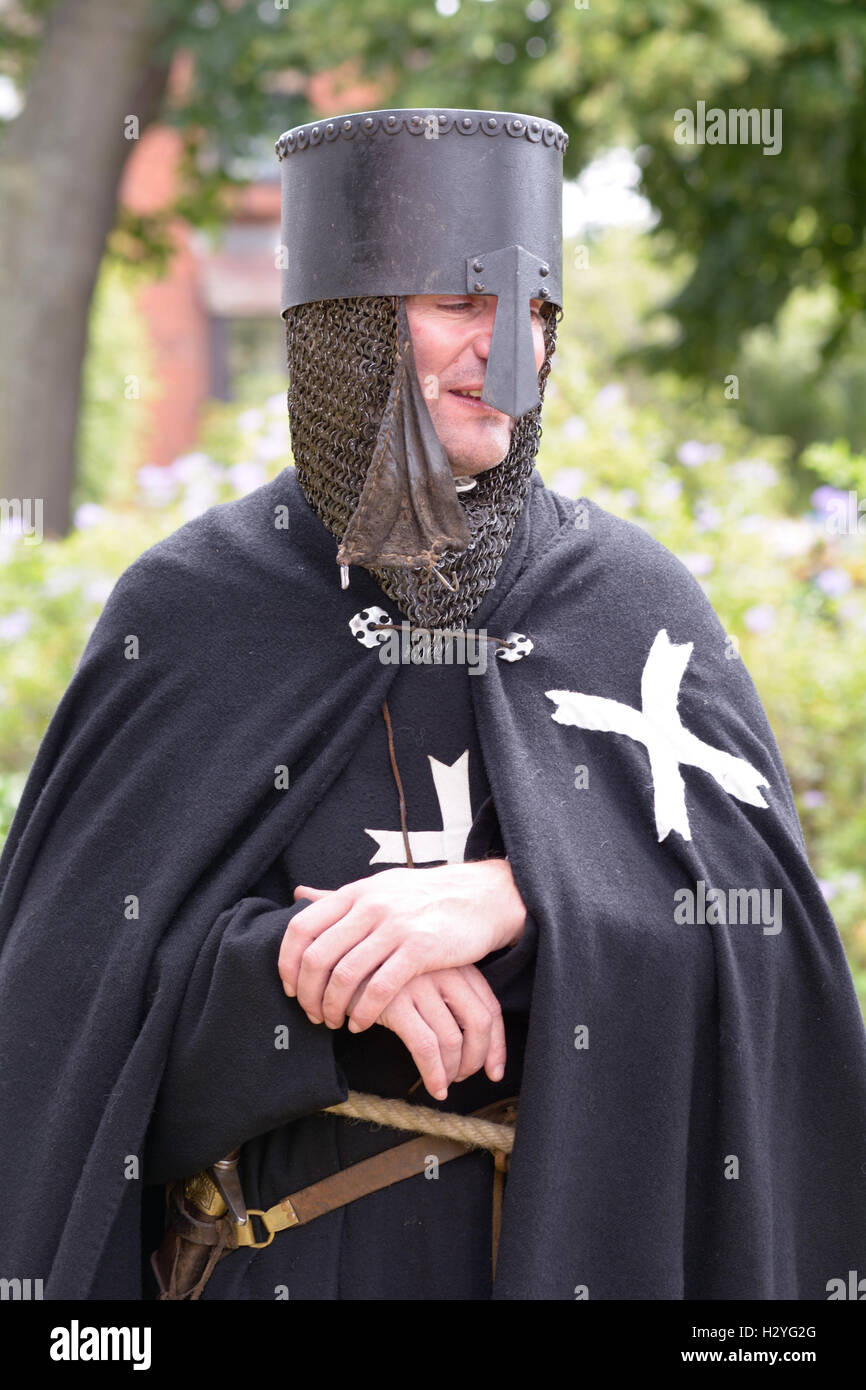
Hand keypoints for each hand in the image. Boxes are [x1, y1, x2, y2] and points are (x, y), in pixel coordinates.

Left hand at [278, 860, 525, 1032]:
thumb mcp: (379, 887)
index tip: (289, 987)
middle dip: (308, 994)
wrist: (480, 896)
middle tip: (311, 1014)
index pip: (302, 928)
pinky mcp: (420, 950)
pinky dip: (364, 1012)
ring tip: (334, 1022)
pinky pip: (379, 988)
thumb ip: (339, 897)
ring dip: (332, 1007)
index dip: (287, 963)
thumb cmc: (425, 897)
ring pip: (344, 976)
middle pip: (318, 957)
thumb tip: (298, 895)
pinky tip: (361, 1024)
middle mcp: (370, 906)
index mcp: (356, 893)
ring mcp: (395, 927)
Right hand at [374, 964, 506, 1101]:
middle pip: (480, 1023)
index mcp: (453, 964)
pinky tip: (433, 1086)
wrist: (336, 956)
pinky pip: (426, 1047)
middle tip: (464, 1077)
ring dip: (453, 1071)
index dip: (496, 1044)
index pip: (490, 1007)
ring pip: (453, 1039)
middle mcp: (442, 971)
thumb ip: (445, 994)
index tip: (494, 1071)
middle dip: (478, 1058)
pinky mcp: (395, 1003)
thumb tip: (468, 1040)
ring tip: (443, 1083)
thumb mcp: (419, 974)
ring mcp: (420, 985)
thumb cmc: (380, 971)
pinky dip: (434, 1073)